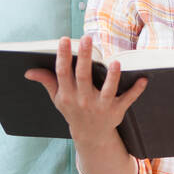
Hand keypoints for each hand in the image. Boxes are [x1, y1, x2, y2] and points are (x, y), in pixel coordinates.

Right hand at [24, 35, 147, 142]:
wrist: (91, 135)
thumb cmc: (74, 110)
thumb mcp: (59, 99)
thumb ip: (47, 82)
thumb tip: (29, 71)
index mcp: (68, 95)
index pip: (63, 73)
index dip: (62, 56)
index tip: (63, 40)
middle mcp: (83, 100)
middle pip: (83, 77)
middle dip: (84, 58)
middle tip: (86, 39)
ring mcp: (101, 106)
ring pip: (107, 90)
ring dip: (112, 77)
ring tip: (114, 62)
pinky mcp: (116, 111)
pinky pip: (128, 100)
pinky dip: (136, 91)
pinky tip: (143, 80)